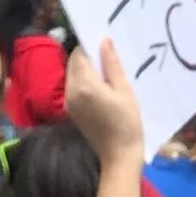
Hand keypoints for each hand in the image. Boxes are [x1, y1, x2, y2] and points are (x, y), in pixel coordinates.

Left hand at [63, 40, 144, 170]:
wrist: (119, 155)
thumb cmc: (127, 122)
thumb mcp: (124, 90)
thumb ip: (112, 64)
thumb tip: (104, 41)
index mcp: (84, 84)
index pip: (80, 54)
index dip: (90, 46)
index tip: (105, 45)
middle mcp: (70, 91)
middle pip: (73, 64)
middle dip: (87, 57)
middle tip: (107, 58)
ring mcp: (68, 102)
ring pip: (72, 75)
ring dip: (85, 70)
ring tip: (106, 73)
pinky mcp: (70, 110)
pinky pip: (73, 88)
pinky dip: (83, 82)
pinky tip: (101, 87)